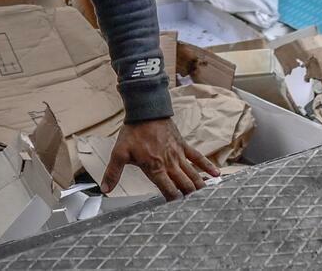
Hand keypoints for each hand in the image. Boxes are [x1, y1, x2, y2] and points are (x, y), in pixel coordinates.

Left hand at [103, 116, 219, 200]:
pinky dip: (207, 166)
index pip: (168, 190)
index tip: (179, 212)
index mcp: (155, 168)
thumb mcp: (120, 152)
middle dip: (190, 198)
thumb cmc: (133, 131)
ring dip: (200, 186)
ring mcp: (178, 154)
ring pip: (193, 174)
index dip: (174, 202)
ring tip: (208, 199)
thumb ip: (113, 172)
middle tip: (197, 209)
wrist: (146, 109)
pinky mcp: (183, 145)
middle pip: (184, 185)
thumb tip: (105, 189)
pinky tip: (217, 175)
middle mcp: (169, 163)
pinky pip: (197, 157)